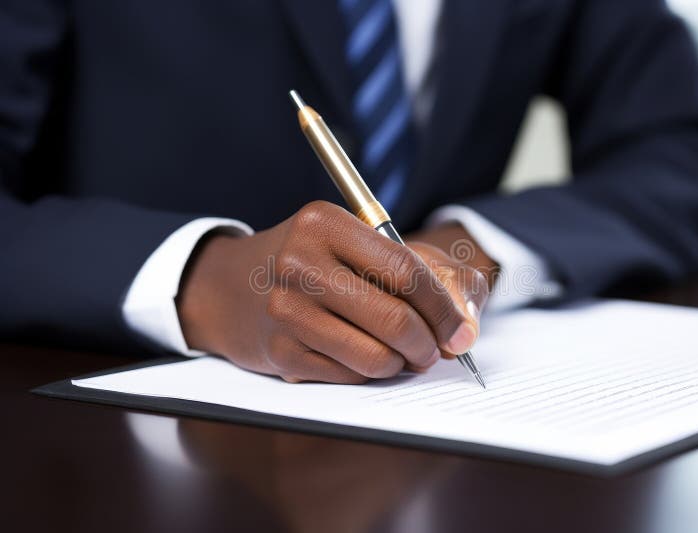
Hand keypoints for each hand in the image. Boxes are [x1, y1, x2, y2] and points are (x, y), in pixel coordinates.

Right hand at [177, 201, 488, 383]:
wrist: (233, 287)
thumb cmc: (314, 263)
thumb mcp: (360, 245)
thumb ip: (425, 275)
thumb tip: (464, 331)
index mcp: (326, 224)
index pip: (406, 271)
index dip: (444, 309)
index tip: (460, 331)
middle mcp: (299, 263)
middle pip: (395, 319)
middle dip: (429, 344)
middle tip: (434, 350)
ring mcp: (284, 310)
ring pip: (374, 357)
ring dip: (401, 364)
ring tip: (401, 354)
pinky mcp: (278, 351)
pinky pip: (348, 376)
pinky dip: (367, 373)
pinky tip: (361, 356)